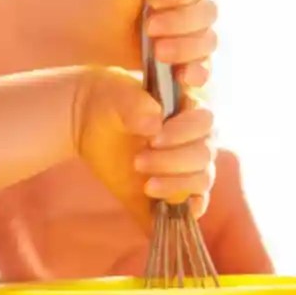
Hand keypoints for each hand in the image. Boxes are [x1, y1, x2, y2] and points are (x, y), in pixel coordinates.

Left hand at [71, 67, 215, 227]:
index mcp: (188, 107)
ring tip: (145, 183)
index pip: (205, 109)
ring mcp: (188, 164)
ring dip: (176, 182)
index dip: (204, 87)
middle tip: (139, 158)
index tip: (184, 92)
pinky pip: (197, 202)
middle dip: (174, 158)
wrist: (89, 126)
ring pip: (202, 177)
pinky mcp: (177, 189)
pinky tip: (169, 205)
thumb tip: (154, 123)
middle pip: (204, 150)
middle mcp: (196, 135)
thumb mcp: (114, 98)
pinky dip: (190, 207)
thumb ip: (133, 105)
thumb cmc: (109, 105)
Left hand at [80, 0, 217, 87]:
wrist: (83, 26)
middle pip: (208, 12)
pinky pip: (203, 67)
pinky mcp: (186, 56)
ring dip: (186, 48)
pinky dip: (197, 72)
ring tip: (158, 52)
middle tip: (149, 29)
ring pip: (208, 41)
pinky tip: (182, 77)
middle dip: (181, 23)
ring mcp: (192, 27)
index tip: (152, 3)